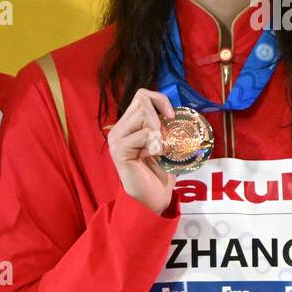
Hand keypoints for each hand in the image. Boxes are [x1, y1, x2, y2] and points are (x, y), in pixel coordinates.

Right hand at [106, 88, 177, 214]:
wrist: (154, 196)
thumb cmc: (159, 171)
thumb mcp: (163, 141)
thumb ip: (162, 123)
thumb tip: (174, 109)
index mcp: (127, 124)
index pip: (141, 95)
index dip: (160, 100)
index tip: (171, 116)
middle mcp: (118, 129)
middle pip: (142, 102)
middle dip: (160, 118)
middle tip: (164, 138)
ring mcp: (116, 139)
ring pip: (143, 114)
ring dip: (158, 131)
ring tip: (159, 149)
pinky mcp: (120, 151)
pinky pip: (143, 134)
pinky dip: (155, 144)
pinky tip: (153, 156)